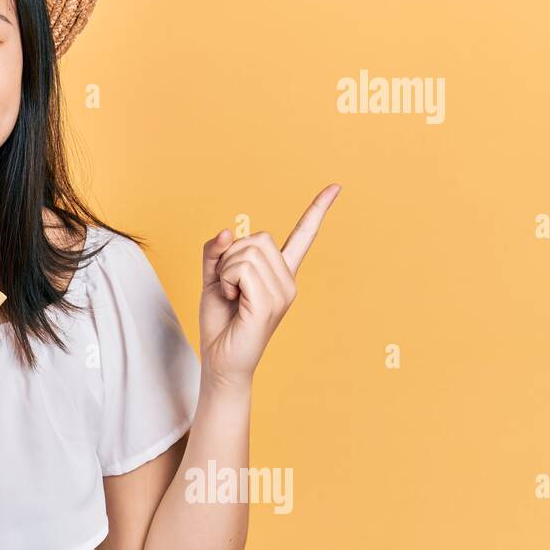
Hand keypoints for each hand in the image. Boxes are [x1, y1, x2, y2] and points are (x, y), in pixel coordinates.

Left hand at [198, 183, 340, 387]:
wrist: (220, 362)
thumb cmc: (220, 322)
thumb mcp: (212, 279)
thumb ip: (216, 252)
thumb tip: (228, 229)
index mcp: (279, 274)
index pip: (303, 236)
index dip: (317, 210)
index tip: (336, 187)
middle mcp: (287, 281)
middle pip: (258, 238)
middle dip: (231, 255)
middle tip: (228, 284)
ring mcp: (283, 293)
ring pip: (247, 252)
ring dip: (226, 270)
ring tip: (231, 295)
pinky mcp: (270, 303)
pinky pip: (242, 269)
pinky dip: (227, 280)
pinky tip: (233, 300)